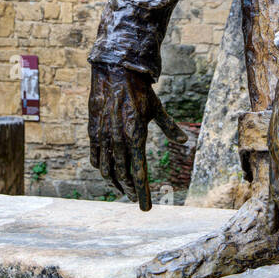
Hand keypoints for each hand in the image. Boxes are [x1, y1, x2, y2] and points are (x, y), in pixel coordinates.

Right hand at [88, 62, 186, 210]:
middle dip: (130, 190)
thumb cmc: (140, 91)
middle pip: (123, 174)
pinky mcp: (93, 129)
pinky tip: (107, 172)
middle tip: (135, 199)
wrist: (115, 70)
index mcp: (137, 135)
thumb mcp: (156, 109)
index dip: (142, 192)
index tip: (145, 207)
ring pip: (107, 168)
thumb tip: (184, 141)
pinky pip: (96, 155)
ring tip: (123, 189)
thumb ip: (169, 127)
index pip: (140, 172)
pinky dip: (101, 166)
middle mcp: (119, 138)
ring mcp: (104, 135)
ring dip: (115, 182)